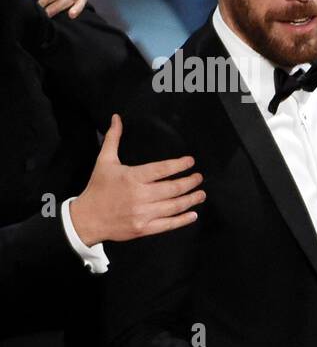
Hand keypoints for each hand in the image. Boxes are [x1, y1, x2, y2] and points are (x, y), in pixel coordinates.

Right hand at [68, 114, 205, 245]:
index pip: (162, 169)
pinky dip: (183, 220)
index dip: (179, 165)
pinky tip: (193, 215)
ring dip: (191, 200)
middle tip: (199, 178)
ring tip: (201, 194)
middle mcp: (139, 195)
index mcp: (132, 177)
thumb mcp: (104, 161)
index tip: (190, 162)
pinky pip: (168, 224)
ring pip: (174, 206)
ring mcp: (142, 213)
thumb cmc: (97, 188)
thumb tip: (116, 118)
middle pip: (173, 188)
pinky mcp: (143, 228)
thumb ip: (113, 139)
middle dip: (190, 182)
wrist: (86, 218)